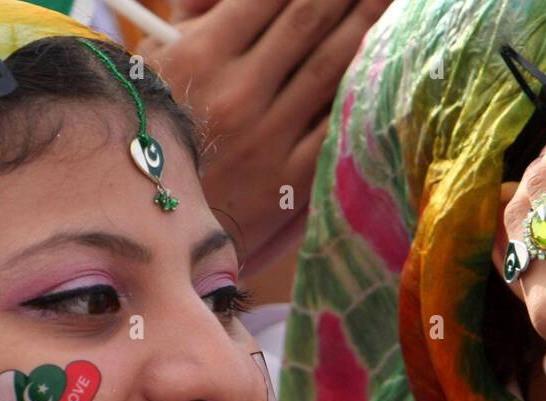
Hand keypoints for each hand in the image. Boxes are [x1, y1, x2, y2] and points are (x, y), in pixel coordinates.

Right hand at [137, 0, 391, 277]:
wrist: (153, 233)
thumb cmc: (155, 142)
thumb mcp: (156, 70)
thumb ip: (196, 15)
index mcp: (199, 56)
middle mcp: (236, 93)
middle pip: (308, 17)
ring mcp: (267, 138)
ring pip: (332, 66)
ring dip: (369, 24)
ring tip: (392, 1)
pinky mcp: (291, 181)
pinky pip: (339, 125)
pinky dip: (367, 91)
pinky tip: (387, 68)